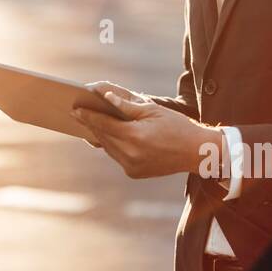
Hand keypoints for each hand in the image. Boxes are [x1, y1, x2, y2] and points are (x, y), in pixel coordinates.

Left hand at [73, 82, 225, 179]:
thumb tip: (105, 97)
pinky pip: (116, 156)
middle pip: (102, 136)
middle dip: (90, 124)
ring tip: (87, 122)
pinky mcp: (134, 173)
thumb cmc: (177, 126)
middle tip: (76, 113)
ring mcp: (132, 166)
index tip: (75, 108)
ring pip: (108, 147)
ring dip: (98, 135)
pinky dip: (111, 145)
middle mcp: (131, 154)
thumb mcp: (153, 110)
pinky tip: (105, 135)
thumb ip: (127, 105)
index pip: (104, 124)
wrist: (196, 152)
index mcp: (135, 137)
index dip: (88, 115)